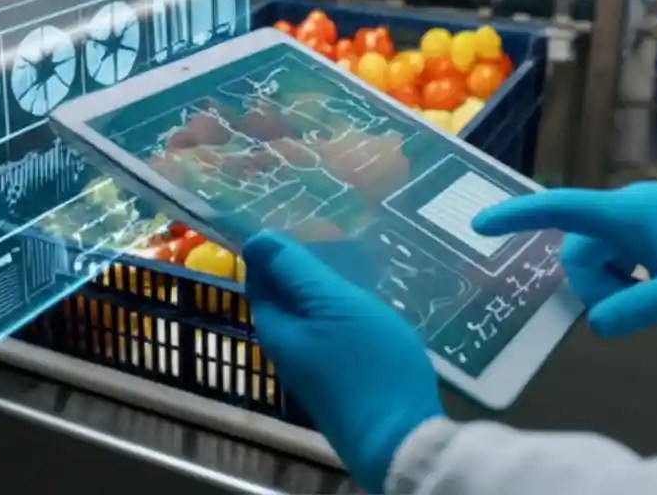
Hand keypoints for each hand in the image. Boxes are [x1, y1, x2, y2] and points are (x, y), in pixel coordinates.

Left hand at [242, 231, 443, 491]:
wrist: (400, 438)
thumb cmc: (365, 363)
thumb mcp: (332, 304)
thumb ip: (295, 272)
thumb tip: (256, 238)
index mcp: (276, 328)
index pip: (259, 277)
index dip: (272, 248)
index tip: (301, 218)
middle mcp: (287, 348)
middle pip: (284, 297)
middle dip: (300, 266)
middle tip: (335, 233)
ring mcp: (314, 366)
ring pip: (310, 315)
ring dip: (325, 289)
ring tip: (356, 261)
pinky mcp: (339, 379)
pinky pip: (331, 334)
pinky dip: (342, 312)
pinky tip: (369, 302)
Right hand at [473, 182, 656, 336]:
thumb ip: (637, 309)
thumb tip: (598, 325)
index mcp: (629, 214)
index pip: (561, 210)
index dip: (519, 217)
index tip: (481, 226)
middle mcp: (629, 210)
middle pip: (580, 251)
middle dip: (593, 286)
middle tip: (632, 310)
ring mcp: (642, 220)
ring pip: (599, 257)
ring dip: (613, 285)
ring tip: (654, 298)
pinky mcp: (656, 231)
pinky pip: (620, 256)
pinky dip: (626, 278)